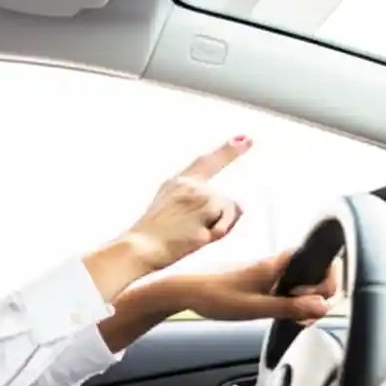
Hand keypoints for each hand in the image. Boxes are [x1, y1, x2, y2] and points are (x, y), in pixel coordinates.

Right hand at [120, 136, 250, 270]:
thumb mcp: (170, 210)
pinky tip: (196, 236)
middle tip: (191, 233)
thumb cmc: (154, 235)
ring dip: (216, 227)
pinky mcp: (207, 207)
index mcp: (178, 182)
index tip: (244, 139)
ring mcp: (199, 194)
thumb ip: (197, 203)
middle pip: (224, 200)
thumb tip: (233, 207)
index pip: (206, 162)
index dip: (228, 150)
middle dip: (220, 219)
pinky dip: (218, 232)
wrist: (141, 246)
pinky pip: (227, 222)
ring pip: (228, 211)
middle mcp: (190, 184)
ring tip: (190, 234)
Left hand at [184, 250, 336, 321]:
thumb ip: (290, 307)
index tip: (312, 303)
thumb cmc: (214, 295)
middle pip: (314, 275)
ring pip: (299, 283)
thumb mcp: (255, 307)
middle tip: (302, 315)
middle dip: (317, 296)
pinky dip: (288, 301)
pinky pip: (284, 287)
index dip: (325, 285)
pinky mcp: (259, 280)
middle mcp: (276, 263)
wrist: (184, 289)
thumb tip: (322, 306)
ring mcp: (268, 271)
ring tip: (290, 317)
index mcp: (278, 263)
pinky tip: (277, 313)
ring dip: (301, 301)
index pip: (322, 263)